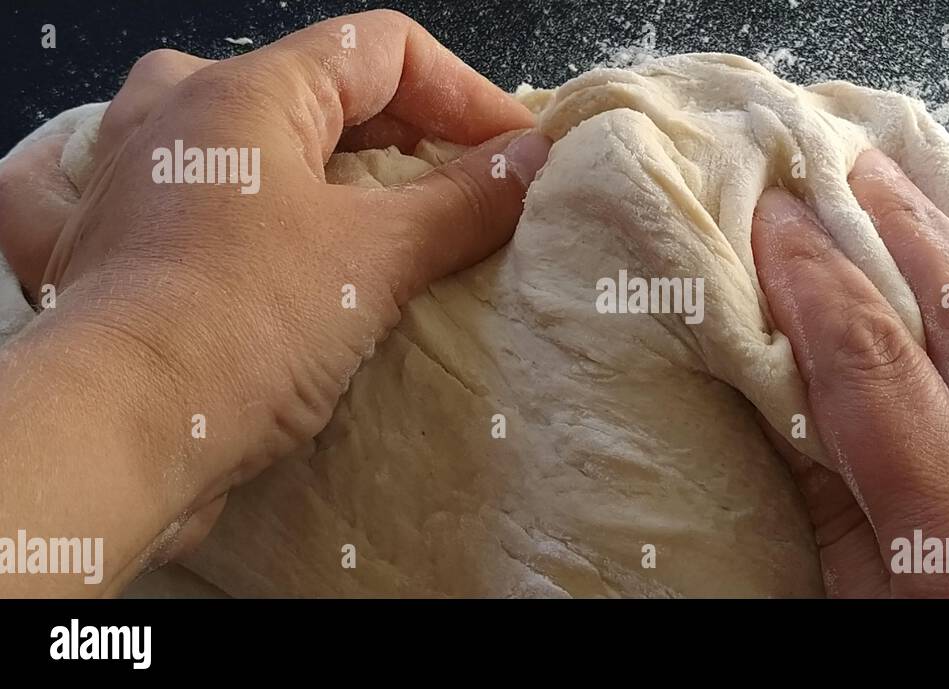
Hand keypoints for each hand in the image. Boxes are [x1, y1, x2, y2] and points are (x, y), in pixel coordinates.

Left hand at [0, 10, 549, 594]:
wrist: (109, 436)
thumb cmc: (243, 324)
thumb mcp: (376, 256)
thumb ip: (465, 200)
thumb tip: (533, 160)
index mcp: (245, 89)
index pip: (386, 49)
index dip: (469, 96)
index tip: (522, 158)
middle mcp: (184, 114)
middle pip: (331, 96)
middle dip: (417, 143)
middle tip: (479, 200)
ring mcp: (146, 180)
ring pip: (272, 150)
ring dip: (348, 182)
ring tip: (406, 232)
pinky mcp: (129, 247)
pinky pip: (216, 206)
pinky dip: (274, 220)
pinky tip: (301, 255)